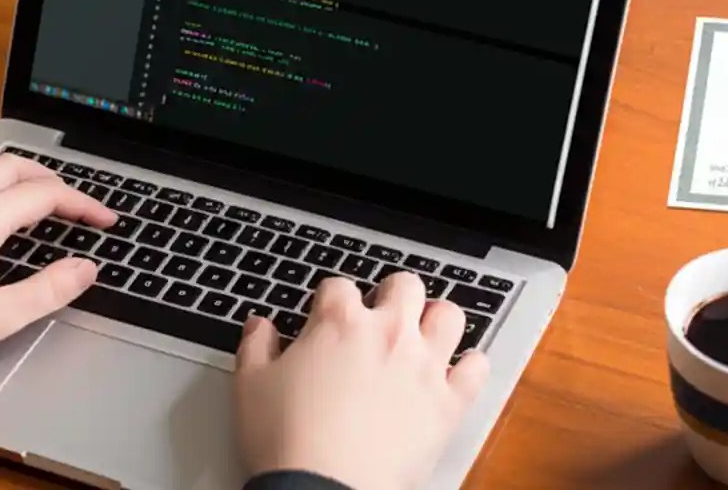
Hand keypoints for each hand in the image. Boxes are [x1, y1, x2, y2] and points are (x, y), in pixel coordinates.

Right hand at [234, 273, 489, 489]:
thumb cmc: (287, 442)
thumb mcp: (250, 387)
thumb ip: (256, 346)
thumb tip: (260, 325)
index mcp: (339, 323)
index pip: (338, 286)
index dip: (330, 300)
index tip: (326, 317)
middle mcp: (388, 334)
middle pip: (405, 285)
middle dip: (391, 294)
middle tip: (380, 316)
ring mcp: (423, 366)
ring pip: (449, 315)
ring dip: (436, 320)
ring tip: (423, 335)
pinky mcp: (448, 402)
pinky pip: (477, 368)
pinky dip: (470, 367)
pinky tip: (456, 373)